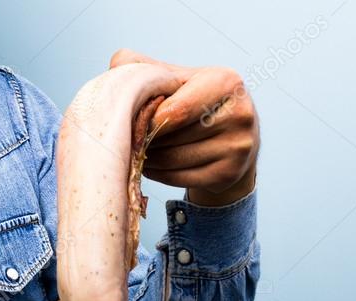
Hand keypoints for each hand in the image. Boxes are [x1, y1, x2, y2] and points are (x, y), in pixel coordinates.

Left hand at [109, 49, 259, 206]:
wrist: (230, 139)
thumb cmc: (193, 102)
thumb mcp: (175, 78)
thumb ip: (145, 68)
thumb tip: (116, 66)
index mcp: (225, 81)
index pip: (174, 110)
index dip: (147, 120)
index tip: (135, 122)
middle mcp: (239, 112)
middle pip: (172, 137)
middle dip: (146, 140)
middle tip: (134, 139)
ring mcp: (239, 146)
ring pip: (173, 160)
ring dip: (148, 159)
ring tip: (142, 151)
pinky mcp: (231, 173)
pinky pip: (180, 179)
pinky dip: (159, 174)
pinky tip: (154, 166)